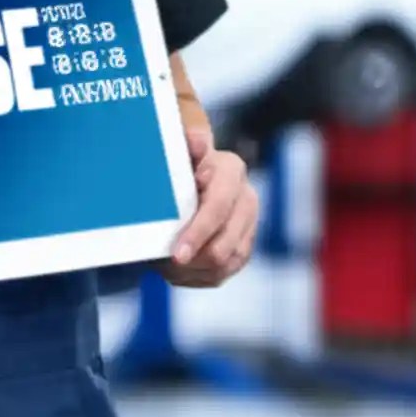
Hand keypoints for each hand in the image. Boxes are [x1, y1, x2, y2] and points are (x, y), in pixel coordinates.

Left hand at [157, 129, 259, 287]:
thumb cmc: (177, 167)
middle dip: (193, 259)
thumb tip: (197, 141)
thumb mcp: (178, 152)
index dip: (198, 232)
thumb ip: (186, 145)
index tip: (177, 254)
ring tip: (167, 264)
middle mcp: (247, 198)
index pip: (219, 207)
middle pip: (224, 244)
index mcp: (231, 170)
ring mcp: (249, 225)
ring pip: (225, 263)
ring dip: (193, 269)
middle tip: (166, 264)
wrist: (185, 180)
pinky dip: (198, 275)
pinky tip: (180, 268)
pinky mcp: (244, 246)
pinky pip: (223, 273)